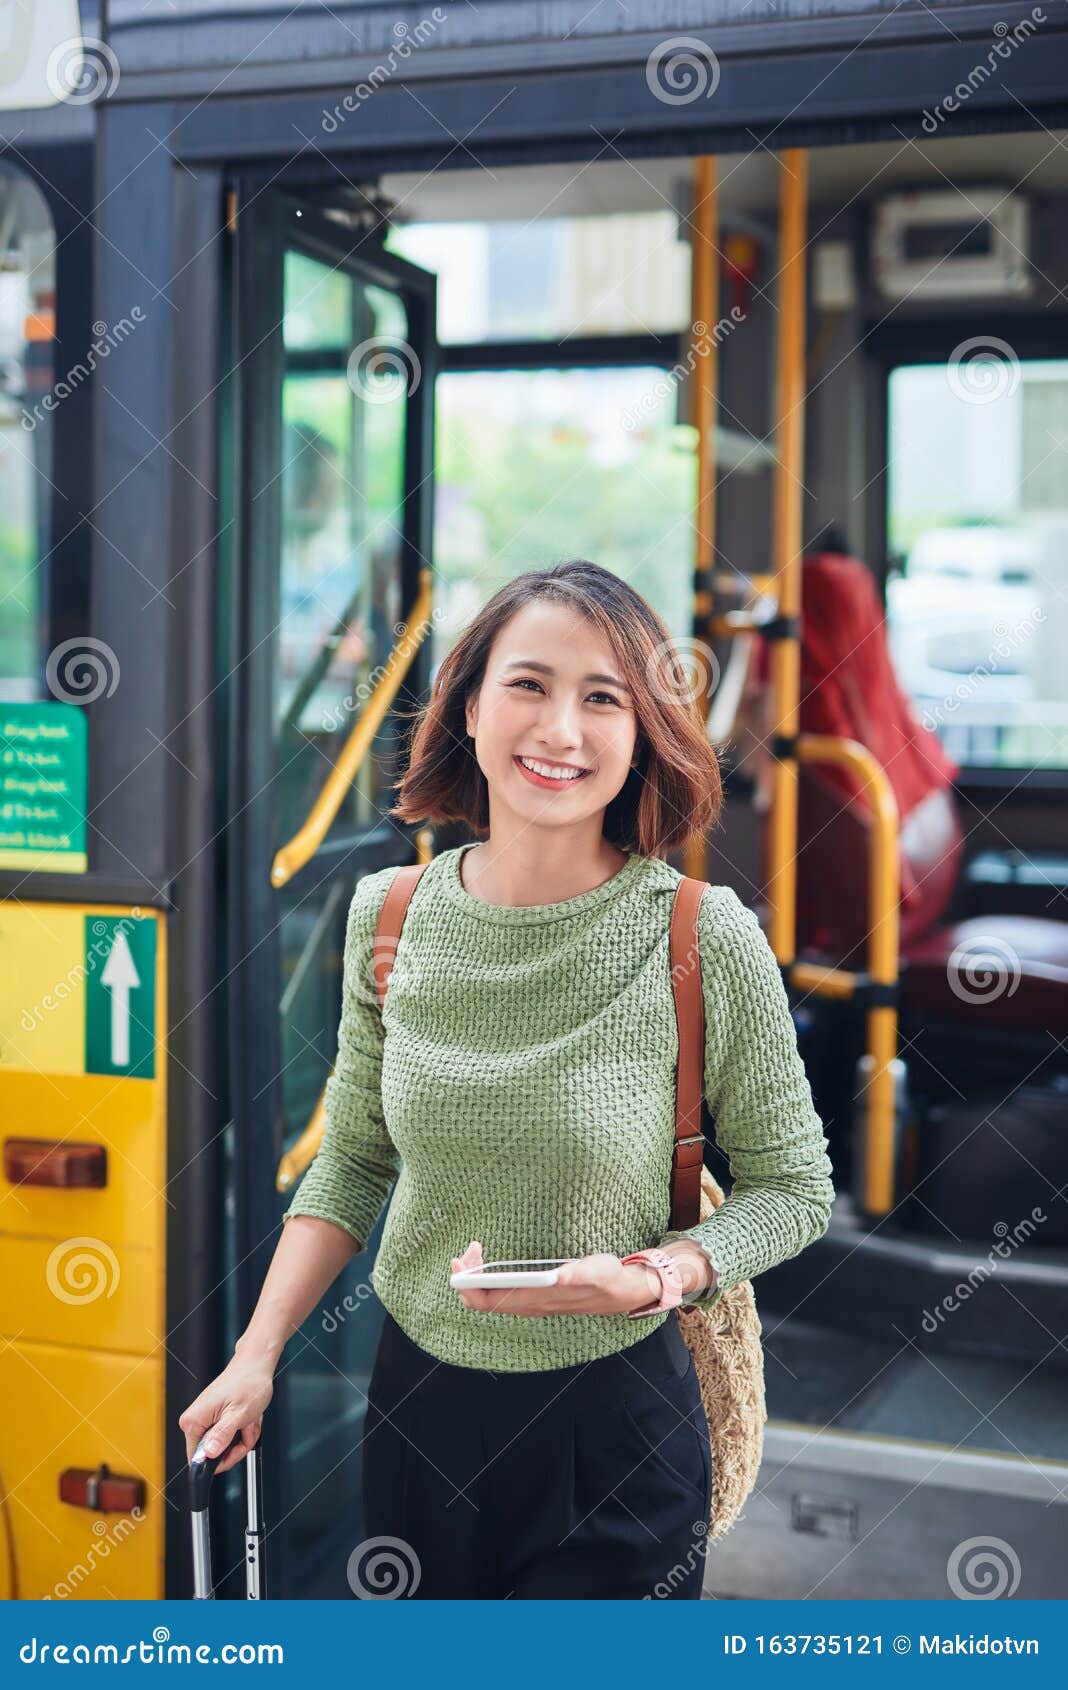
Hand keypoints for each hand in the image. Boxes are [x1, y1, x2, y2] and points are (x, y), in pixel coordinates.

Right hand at [178, 1356, 274, 1476]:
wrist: (255, 1364)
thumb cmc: (248, 1382)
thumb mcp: (238, 1414)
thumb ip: (222, 1436)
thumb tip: (208, 1454)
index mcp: (193, 1421)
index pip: (197, 1460)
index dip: (220, 1460)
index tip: (236, 1449)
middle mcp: (195, 1421)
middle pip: (214, 1454)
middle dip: (237, 1445)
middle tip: (247, 1427)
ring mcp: (205, 1420)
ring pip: (225, 1446)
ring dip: (243, 1436)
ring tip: (250, 1420)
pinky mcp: (214, 1419)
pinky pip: (229, 1436)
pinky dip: (243, 1430)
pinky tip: (248, 1418)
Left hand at [449, 1240, 657, 1316]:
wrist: (620, 1292)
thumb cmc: (607, 1279)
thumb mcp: (598, 1271)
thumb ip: (580, 1274)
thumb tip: (560, 1277)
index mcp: (537, 1300)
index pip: (489, 1302)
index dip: (468, 1286)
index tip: (460, 1262)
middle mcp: (529, 1306)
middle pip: (482, 1300)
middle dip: (467, 1276)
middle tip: (470, 1249)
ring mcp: (529, 1303)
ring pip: (489, 1297)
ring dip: (475, 1275)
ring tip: (475, 1250)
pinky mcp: (532, 1296)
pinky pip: (498, 1292)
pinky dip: (486, 1276)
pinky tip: (487, 1260)